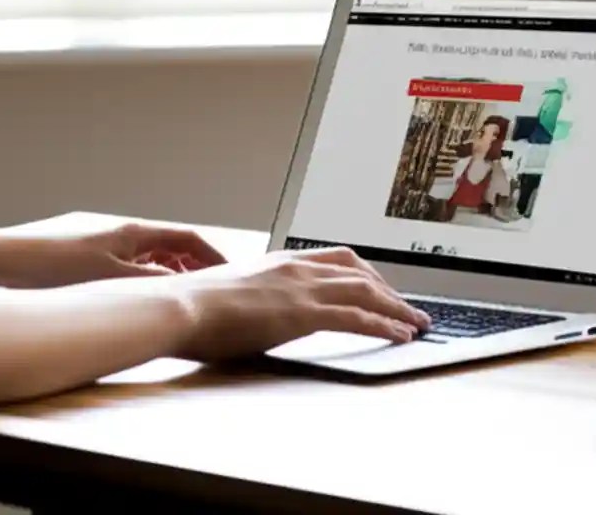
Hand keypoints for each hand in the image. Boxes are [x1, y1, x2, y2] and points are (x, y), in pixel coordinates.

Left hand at [0, 221, 227, 287]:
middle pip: (170, 250)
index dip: (215, 258)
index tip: (235, 276)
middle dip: (195, 271)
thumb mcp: (111, 282)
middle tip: (213, 295)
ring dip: (168, 281)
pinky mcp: (80, 264)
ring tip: (180, 306)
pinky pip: (125, 274)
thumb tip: (189, 293)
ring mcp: (99, 249)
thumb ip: (153, 287)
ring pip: (147, 263)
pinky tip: (136, 310)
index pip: (189, 239)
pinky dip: (141, 288)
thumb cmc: (48, 267)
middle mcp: (119, 236)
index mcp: (133, 234)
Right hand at [172, 247, 431, 361]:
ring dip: (397, 308)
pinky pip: (356, 317)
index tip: (381, 287)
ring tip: (417, 324)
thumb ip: (256, 300)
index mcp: (280, 261)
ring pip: (365, 292)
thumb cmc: (192, 307)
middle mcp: (296, 267)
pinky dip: (383, 325)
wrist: (178, 307)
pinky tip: (399, 335)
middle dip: (389, 291)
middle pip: (359, 272)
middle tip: (409, 309)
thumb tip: (261, 315)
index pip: (337, 259)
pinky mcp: (302, 313)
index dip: (366, 274)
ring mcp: (300, 288)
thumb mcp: (232, 295)